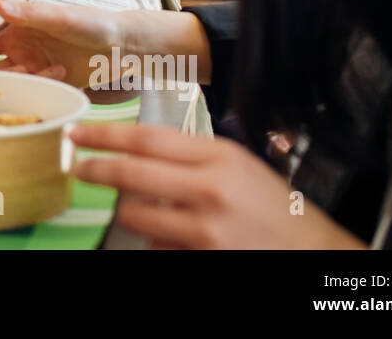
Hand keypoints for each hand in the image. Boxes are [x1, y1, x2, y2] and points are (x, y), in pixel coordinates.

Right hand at [0, 0, 124, 86]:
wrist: (126, 46)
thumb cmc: (96, 23)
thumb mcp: (64, 17)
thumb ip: (32, 14)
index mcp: (18, 21)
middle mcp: (19, 41)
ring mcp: (31, 61)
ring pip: (3, 75)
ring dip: (8, 79)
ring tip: (29, 75)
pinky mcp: (45, 80)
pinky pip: (28, 87)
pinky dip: (36, 85)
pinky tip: (58, 76)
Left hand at [69, 122, 364, 248]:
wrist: (312, 252)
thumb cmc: (274, 208)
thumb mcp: (237, 165)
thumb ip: (191, 156)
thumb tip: (137, 151)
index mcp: (219, 157)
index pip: (146, 139)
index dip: (105, 134)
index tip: (79, 133)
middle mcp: (210, 191)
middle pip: (131, 173)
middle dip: (96, 170)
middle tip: (78, 167)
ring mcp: (206, 230)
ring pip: (137, 215)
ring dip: (132, 212)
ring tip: (152, 210)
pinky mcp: (202, 258)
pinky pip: (158, 247)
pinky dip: (158, 242)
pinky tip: (179, 237)